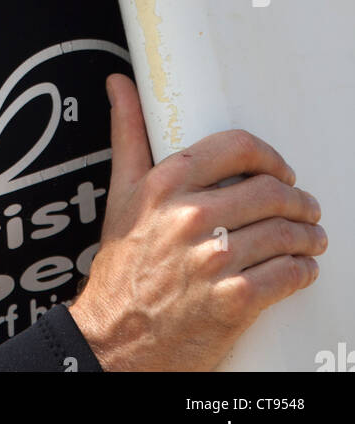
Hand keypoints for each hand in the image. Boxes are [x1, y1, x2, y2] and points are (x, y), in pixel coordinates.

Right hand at [68, 74, 326, 370]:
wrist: (113, 339)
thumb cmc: (121, 266)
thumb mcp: (121, 194)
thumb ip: (126, 133)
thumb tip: (119, 84)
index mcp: (166, 183)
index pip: (238, 148)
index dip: (270, 156)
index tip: (281, 169)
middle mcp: (190, 216)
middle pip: (269, 191)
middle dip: (298, 199)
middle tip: (305, 208)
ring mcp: (213, 259)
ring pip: (283, 233)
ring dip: (307, 235)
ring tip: (311, 238)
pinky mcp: (232, 300)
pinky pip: (286, 275)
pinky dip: (302, 271)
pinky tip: (302, 268)